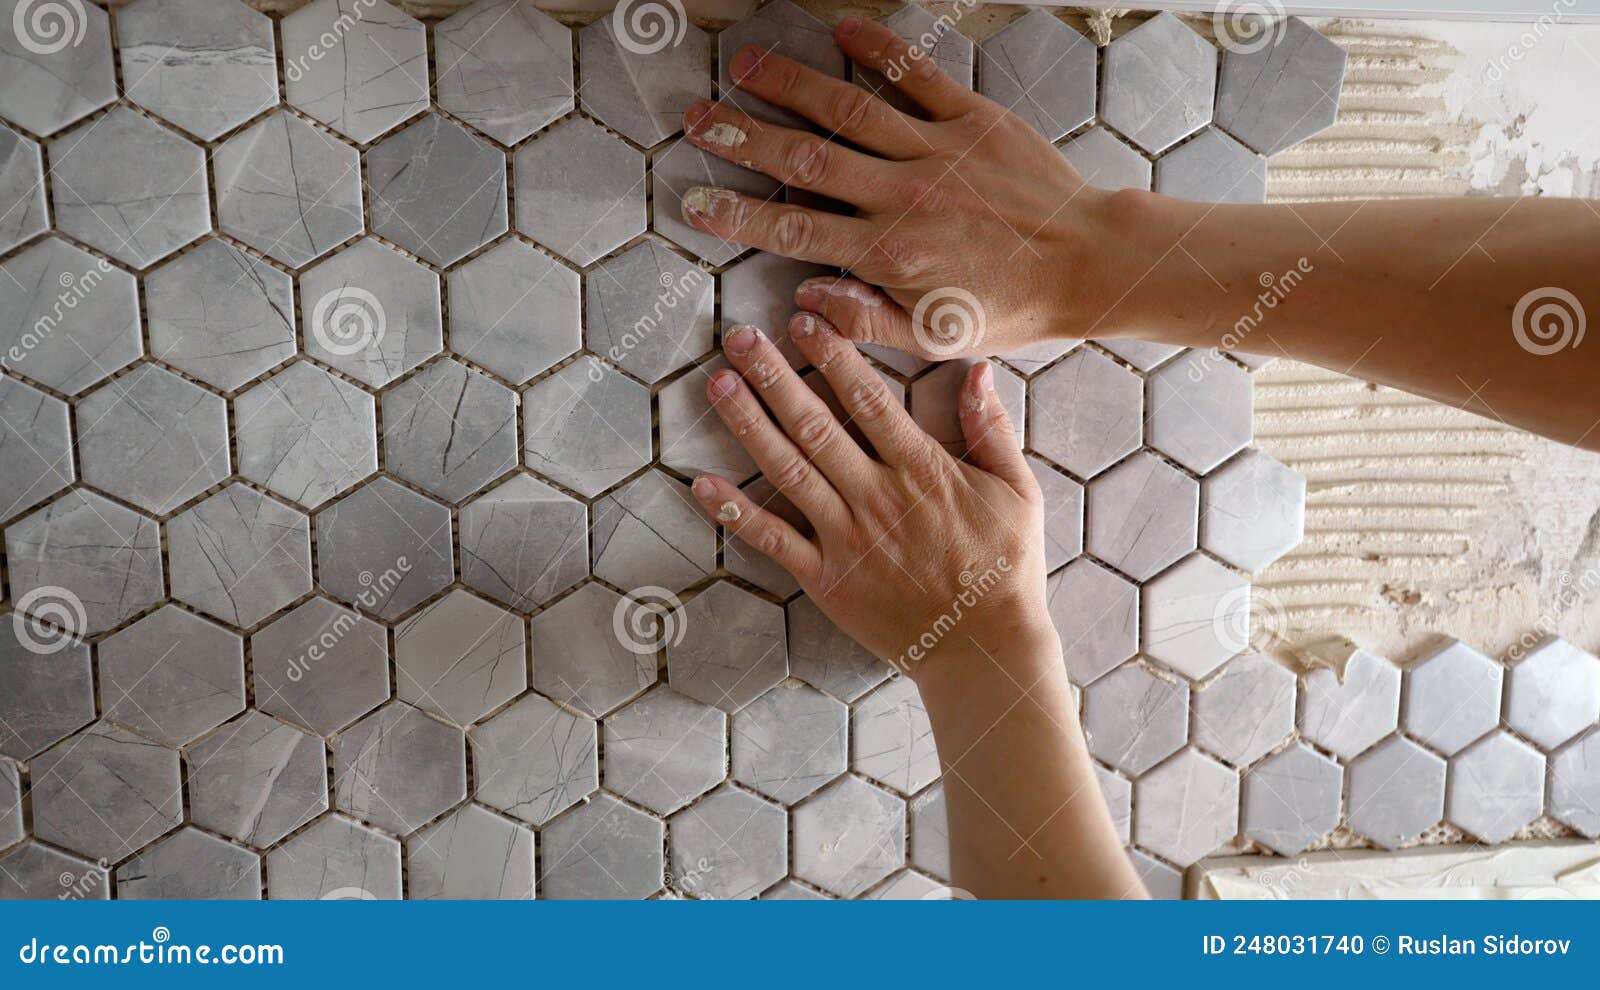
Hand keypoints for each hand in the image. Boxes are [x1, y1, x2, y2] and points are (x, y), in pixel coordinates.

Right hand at [680, 16, 1111, 360]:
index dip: (737, 215)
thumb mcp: (936, 337)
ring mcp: (938, 150)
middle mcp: (904, 195)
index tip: (694, 199)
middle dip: (744, 138)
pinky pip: (919, 76)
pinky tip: (841, 28)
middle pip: (806, 160)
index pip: (794, 232)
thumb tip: (804, 302)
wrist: (1090, 263)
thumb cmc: (1013, 308)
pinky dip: (879, 49)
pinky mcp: (974, 119)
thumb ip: (866, 320)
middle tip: (697, 120)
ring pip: (849, 109)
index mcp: (889, 254)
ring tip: (745, 65)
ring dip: (791, 85)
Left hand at [687, 311, 1057, 682]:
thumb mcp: (1017, 490)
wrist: (984, 646)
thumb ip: (991, 428)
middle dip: (775, 375)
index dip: (833, 356)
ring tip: (718, 383)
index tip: (804, 321)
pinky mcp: (826, 578)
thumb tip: (979, 369)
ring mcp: (847, 537)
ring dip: (749, 424)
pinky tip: (702, 484)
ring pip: (788, 470)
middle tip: (740, 336)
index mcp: (921, 469)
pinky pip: (773, 540)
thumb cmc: (1004, 568)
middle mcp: (876, 496)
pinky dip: (735, 513)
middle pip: (816, 425)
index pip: (868, 400)